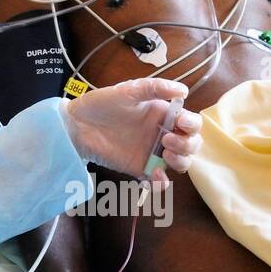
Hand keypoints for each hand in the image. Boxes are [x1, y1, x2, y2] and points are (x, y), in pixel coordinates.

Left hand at [63, 78, 203, 188]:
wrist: (78, 125)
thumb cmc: (103, 103)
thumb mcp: (129, 90)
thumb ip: (156, 88)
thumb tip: (183, 90)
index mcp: (163, 115)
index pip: (191, 123)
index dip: (192, 125)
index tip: (181, 123)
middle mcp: (162, 134)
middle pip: (191, 145)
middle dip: (187, 145)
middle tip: (166, 141)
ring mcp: (152, 153)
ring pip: (181, 163)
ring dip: (181, 162)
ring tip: (165, 156)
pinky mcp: (140, 169)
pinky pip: (157, 181)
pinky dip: (161, 184)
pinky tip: (155, 177)